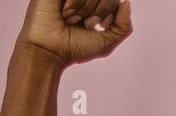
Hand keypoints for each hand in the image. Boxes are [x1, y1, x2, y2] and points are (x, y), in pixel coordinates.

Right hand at [15, 0, 133, 67]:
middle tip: (86, 23)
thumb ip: (124, 25)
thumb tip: (126, 2)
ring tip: (71, 19)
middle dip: (99, 10)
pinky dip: (75, 2)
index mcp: (93, 7)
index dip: (110, 10)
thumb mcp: (107, 42)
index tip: (100, 24)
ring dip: (85, 9)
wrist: (49, 51)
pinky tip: (64, 13)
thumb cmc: (75, 48)